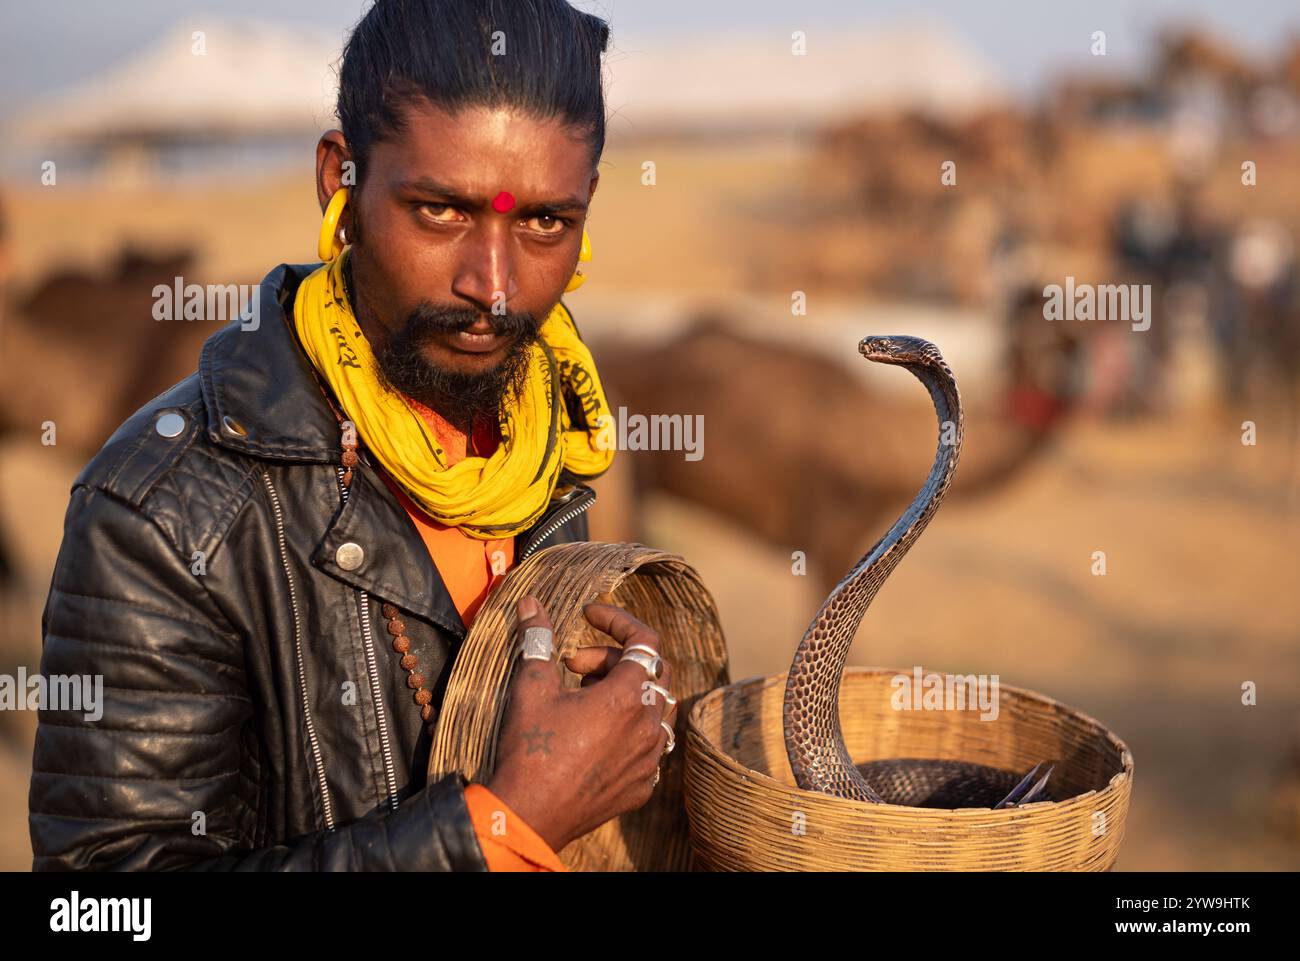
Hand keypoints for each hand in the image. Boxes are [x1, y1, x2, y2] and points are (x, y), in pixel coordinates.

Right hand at [484, 594, 676, 853]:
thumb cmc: (530, 749)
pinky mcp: (642, 785)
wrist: (528, 815)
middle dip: (613, 658)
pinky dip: (628, 728)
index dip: (618, 621)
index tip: (590, 615)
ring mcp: (649, 759)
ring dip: (625, 693)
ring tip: (585, 699)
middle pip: (652, 672)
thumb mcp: (531, 687)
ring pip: (655, 708)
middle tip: (573, 667)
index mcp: (627, 698)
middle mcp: (648, 727)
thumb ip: (538, 640)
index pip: (645, 641)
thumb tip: (531, 604)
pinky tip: (595, 734)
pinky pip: (649, 745)